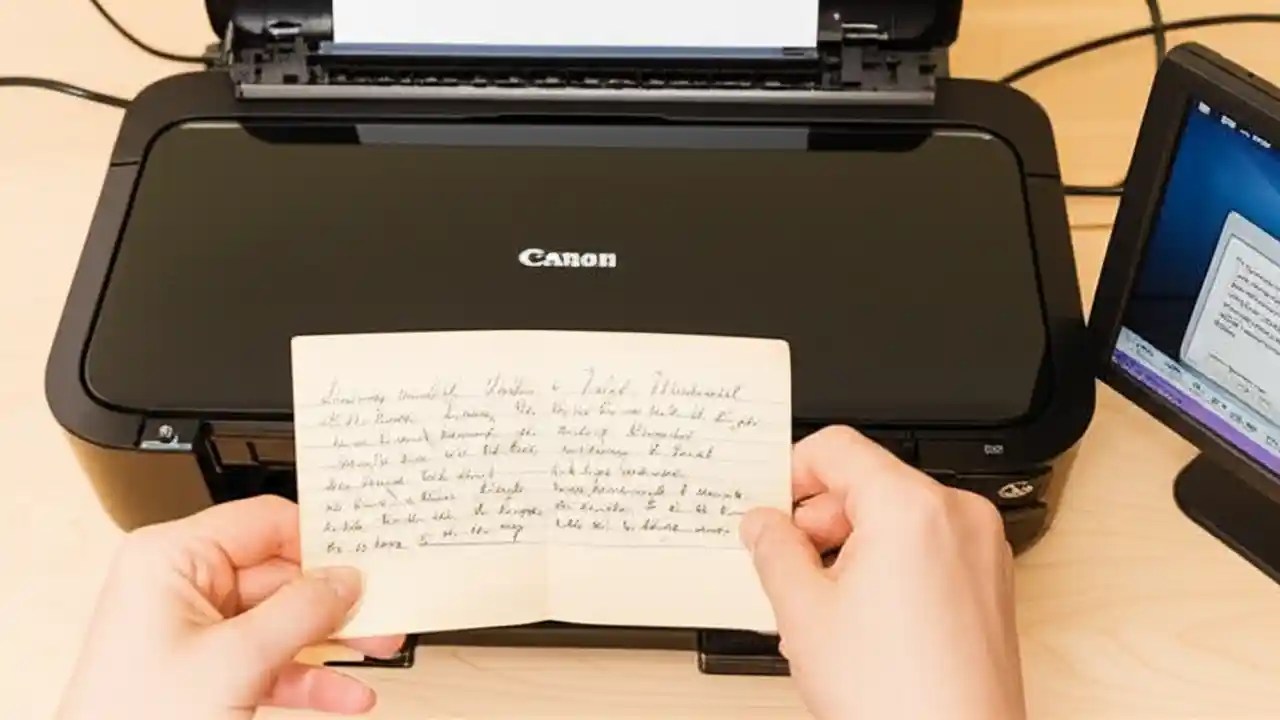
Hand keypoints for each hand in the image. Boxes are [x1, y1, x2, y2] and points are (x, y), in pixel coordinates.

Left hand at [57, 495, 404, 719]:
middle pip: (283, 574)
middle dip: (338, 600)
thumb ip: (300, 612)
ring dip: (333, 640)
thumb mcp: (235, 660)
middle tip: (386, 609)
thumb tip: (346, 580)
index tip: (369, 555)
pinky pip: (271, 659)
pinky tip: (347, 692)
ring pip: (283, 620)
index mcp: (171, 558)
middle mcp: (180, 586)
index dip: (322, 539)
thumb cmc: (135, 719)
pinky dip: (310, 675)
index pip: (266, 523)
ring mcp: (193, 631)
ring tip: (379, 649)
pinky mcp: (206, 670)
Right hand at [741, 426, 1025, 719]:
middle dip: (819, 519)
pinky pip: (927, 547)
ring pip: (897, 517)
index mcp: (911, 507)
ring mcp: (981, 549)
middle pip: (868, 482)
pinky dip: (888, 565)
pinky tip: (862, 619)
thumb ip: (773, 550)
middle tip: (787, 566)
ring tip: (824, 606)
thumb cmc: (897, 699)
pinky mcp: (990, 582)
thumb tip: (762, 524)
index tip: (770, 506)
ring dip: (851, 545)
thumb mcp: (804, 613)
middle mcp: (957, 516)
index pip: (837, 448)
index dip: (790, 472)